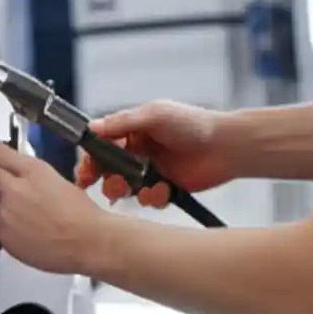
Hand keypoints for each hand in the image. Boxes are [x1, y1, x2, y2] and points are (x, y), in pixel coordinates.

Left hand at [0, 142, 109, 274]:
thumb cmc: (80, 210)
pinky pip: (0, 227)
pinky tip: (27, 233)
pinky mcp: (4, 237)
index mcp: (30, 171)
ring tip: (26, 218)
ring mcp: (5, 215)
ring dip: (5, 207)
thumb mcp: (56, 179)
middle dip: (0, 180)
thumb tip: (14, 172)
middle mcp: (13, 190)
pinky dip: (10, 229)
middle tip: (15, 190)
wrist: (88, 244)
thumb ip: (30, 173)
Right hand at [75, 101, 234, 208]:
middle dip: (102, 179)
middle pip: (106, 170)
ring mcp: (149, 171)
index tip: (85, 172)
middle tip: (108, 185)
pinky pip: (147, 199)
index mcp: (130, 131)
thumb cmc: (191, 124)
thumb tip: (92, 127)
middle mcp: (136, 151)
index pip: (100, 146)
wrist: (227, 147)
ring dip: (124, 190)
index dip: (89, 160)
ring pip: (123, 187)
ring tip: (133, 189)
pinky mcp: (164, 188)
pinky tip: (163, 190)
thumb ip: (122, 122)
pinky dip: (152, 197)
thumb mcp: (154, 114)